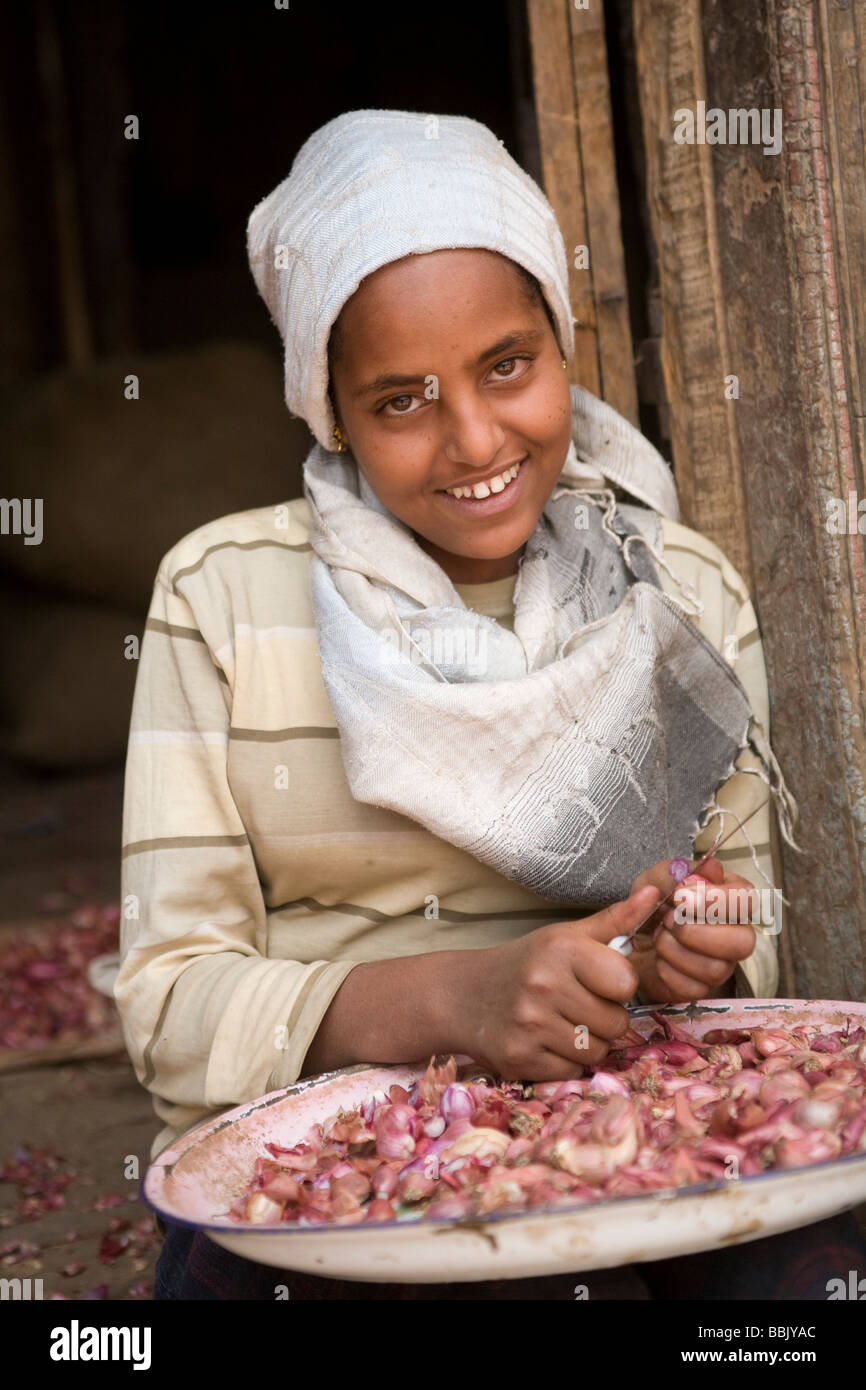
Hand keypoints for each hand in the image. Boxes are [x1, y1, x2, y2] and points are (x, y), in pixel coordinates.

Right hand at [458, 883, 660, 1080]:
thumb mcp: (566, 936)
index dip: (617, 986)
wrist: (465, 995)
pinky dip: (564, 1062)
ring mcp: (529, 1024)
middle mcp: (544, 985)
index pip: (626, 983)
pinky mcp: (520, 1059)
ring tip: (561, 1024)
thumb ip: (616, 920)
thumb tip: (658, 892)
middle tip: (576, 1005)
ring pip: (597, 1051)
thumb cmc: (528, 963)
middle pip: (616, 1023)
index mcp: (561, 949)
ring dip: (586, 1043)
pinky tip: (544, 1042)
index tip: (596, 981)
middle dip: (604, 1018)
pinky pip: (572, 1071)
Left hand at [627, 856, 756, 1002]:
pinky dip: (668, 971)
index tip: (681, 898)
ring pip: (717, 969)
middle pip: (744, 942)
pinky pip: (694, 988)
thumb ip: (677, 872)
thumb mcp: (655, 879)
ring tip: (659, 936)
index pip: (746, 899)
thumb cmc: (651, 903)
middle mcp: (735, 932)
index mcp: (730, 898)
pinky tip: (659, 958)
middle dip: (698, 932)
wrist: (629, 935)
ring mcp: (722, 963)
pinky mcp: (702, 987)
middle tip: (668, 920)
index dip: (717, 900)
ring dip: (677, 950)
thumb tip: (708, 869)